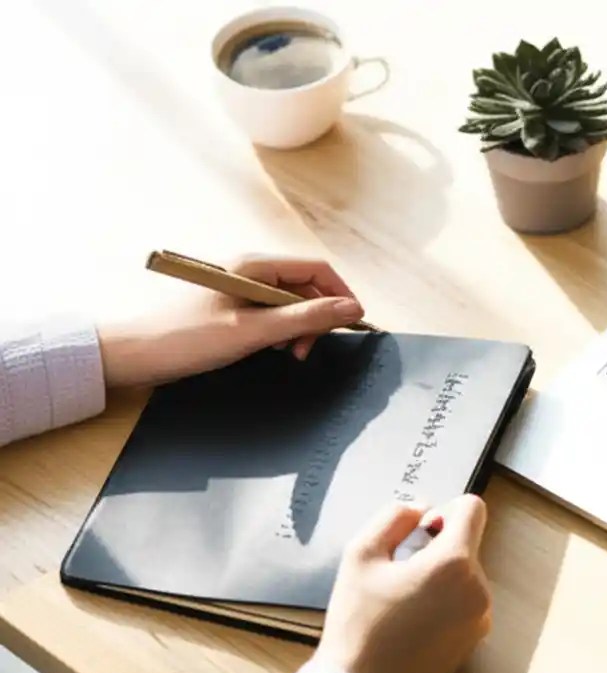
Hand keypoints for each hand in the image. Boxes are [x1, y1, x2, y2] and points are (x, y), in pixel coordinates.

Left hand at [99, 255, 365, 387]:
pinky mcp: (234, 304)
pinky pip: (273, 311)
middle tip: (306, 349)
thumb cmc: (186, 339)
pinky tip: (271, 347)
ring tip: (288, 352)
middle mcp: (250, 269)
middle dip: (317, 316)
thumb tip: (351, 309)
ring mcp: (241, 286)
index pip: (317, 268)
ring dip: (299, 326)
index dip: (340, 294)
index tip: (352, 324)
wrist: (135, 354)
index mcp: (254, 265)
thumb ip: (305, 319)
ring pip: (291, 300)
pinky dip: (282, 330)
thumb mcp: (253, 332)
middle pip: (306, 284)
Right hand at [317, 496, 492, 672]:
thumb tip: (422, 509)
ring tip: (403, 601)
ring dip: (440, 577)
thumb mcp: (361, 555)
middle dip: (437, 548)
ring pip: (466, 575)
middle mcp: (478, 589)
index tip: (421, 531)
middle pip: (467, 544)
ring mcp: (480, 618)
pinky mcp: (475, 641)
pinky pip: (466, 603)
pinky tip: (412, 621)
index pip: (473, 509)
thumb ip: (394, 517)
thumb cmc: (357, 623)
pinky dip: (445, 602)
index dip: (446, 510)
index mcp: (455, 563)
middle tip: (400, 572)